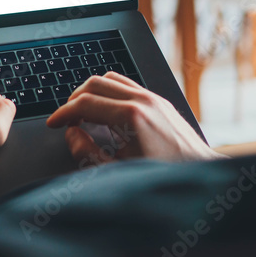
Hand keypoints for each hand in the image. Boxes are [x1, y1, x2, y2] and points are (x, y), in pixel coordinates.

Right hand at [46, 72, 223, 162]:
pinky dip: (110, 92)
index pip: (85, 103)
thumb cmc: (163, 178)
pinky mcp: (160, 101)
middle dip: (74, 99)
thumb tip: (72, 134)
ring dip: (92, 92)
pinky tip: (106, 112)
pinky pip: (128, 85)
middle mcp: (143, 100)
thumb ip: (88, 154)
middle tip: (66, 119)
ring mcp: (154, 98)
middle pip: (95, 83)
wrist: (200, 176)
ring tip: (83, 114)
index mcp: (131, 116)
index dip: (63, 113)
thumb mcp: (118, 173)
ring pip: (111, 79)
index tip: (55, 124)